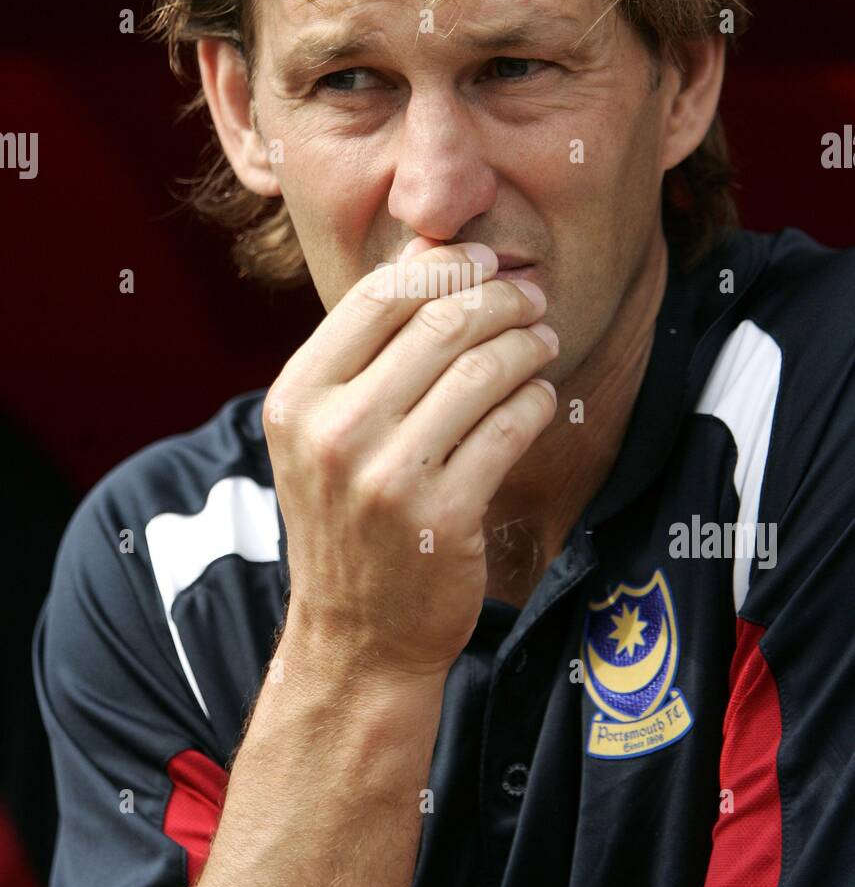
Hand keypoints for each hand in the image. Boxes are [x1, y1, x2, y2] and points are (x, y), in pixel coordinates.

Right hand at [264, 239, 558, 678]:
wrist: (356, 634)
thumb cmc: (347, 515)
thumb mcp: (324, 431)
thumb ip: (367, 349)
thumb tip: (433, 252)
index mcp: (297, 398)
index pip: (379, 296)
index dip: (443, 265)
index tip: (482, 260)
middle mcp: (335, 433)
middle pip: (440, 322)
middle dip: (499, 296)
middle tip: (529, 297)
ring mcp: (388, 477)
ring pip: (483, 370)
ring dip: (527, 343)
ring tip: (541, 341)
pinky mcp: (444, 516)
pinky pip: (512, 427)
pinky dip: (537, 399)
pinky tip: (540, 396)